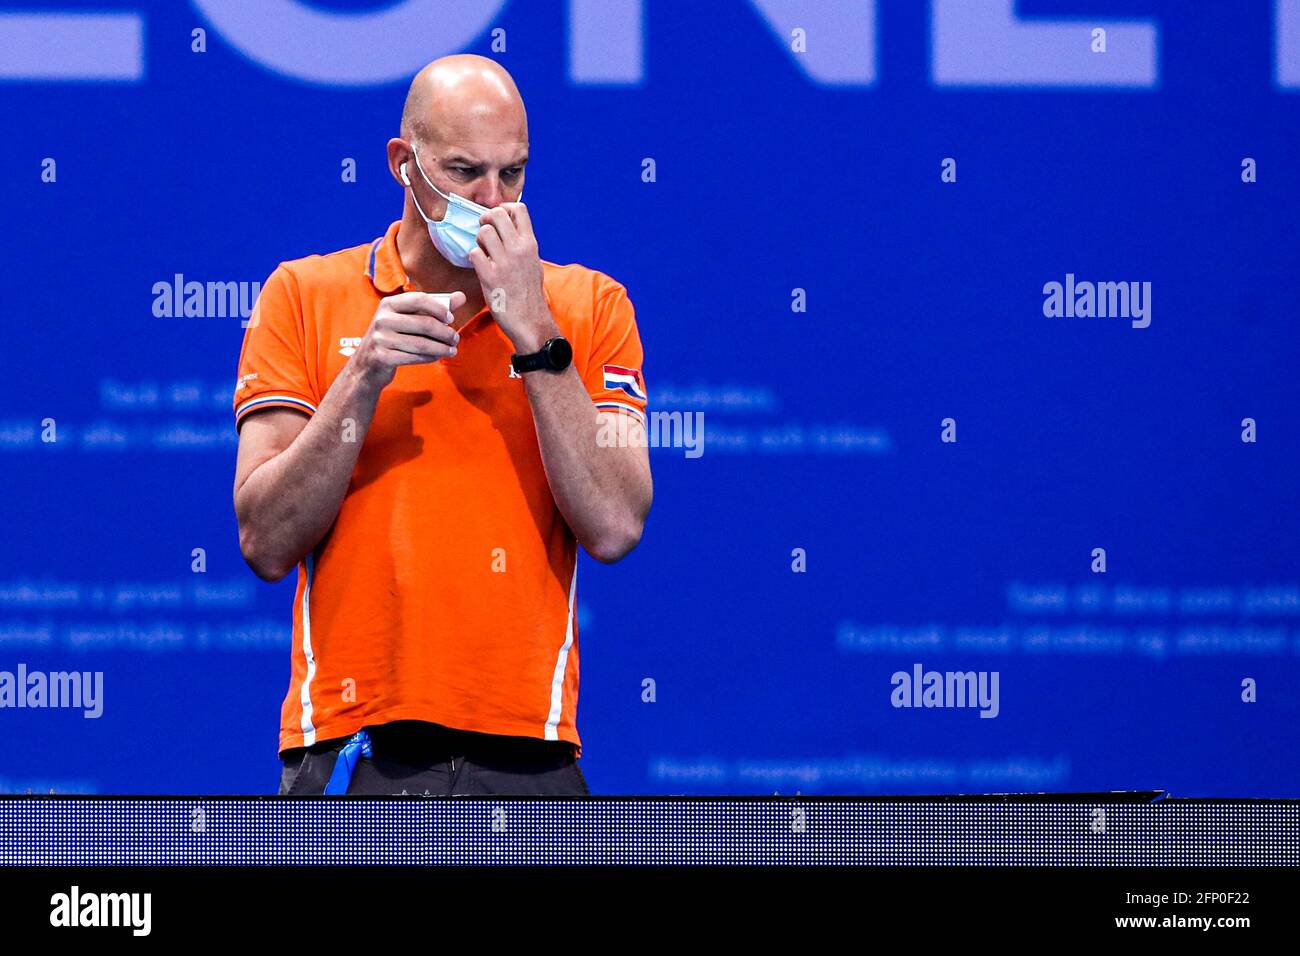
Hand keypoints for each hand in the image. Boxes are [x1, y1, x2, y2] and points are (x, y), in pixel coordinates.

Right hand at [351, 290, 465, 389]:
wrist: (367, 364)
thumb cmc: (394, 337)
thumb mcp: (409, 319)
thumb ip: (435, 308)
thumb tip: (461, 296)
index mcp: (389, 304)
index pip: (419, 299)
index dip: (439, 308)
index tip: (451, 318)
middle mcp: (382, 318)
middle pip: (424, 323)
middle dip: (445, 332)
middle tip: (455, 338)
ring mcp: (380, 338)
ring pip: (421, 343)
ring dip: (441, 348)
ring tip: (452, 350)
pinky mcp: (382, 356)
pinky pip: (414, 357)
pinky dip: (430, 358)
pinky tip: (438, 357)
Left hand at [468, 202, 558, 352]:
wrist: (530, 320)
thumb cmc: (529, 292)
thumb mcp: (534, 262)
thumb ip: (522, 244)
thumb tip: (509, 227)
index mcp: (530, 244)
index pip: (518, 209)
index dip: (504, 208)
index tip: (499, 218)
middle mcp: (518, 249)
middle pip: (497, 214)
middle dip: (486, 219)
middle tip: (485, 231)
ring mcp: (504, 262)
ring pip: (483, 232)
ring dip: (479, 240)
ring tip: (484, 252)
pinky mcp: (490, 276)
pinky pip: (474, 253)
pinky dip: (474, 258)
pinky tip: (481, 267)